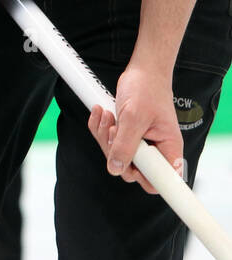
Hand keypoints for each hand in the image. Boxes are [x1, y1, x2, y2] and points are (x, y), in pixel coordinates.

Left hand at [87, 65, 183, 194]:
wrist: (142, 71)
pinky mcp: (126, 137)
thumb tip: (117, 169)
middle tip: (114, 131)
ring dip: (104, 138)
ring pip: (115, 158)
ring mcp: (139, 144)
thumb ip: (125, 146)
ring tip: (108, 118)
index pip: (161, 179)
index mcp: (167, 146)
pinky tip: (102, 115)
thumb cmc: (146, 88)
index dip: (145, 179)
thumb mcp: (133, 118)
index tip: (131, 165)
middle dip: (114, 152)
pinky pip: (107, 144)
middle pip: (130, 171)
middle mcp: (154, 148)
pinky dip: (100, 131)